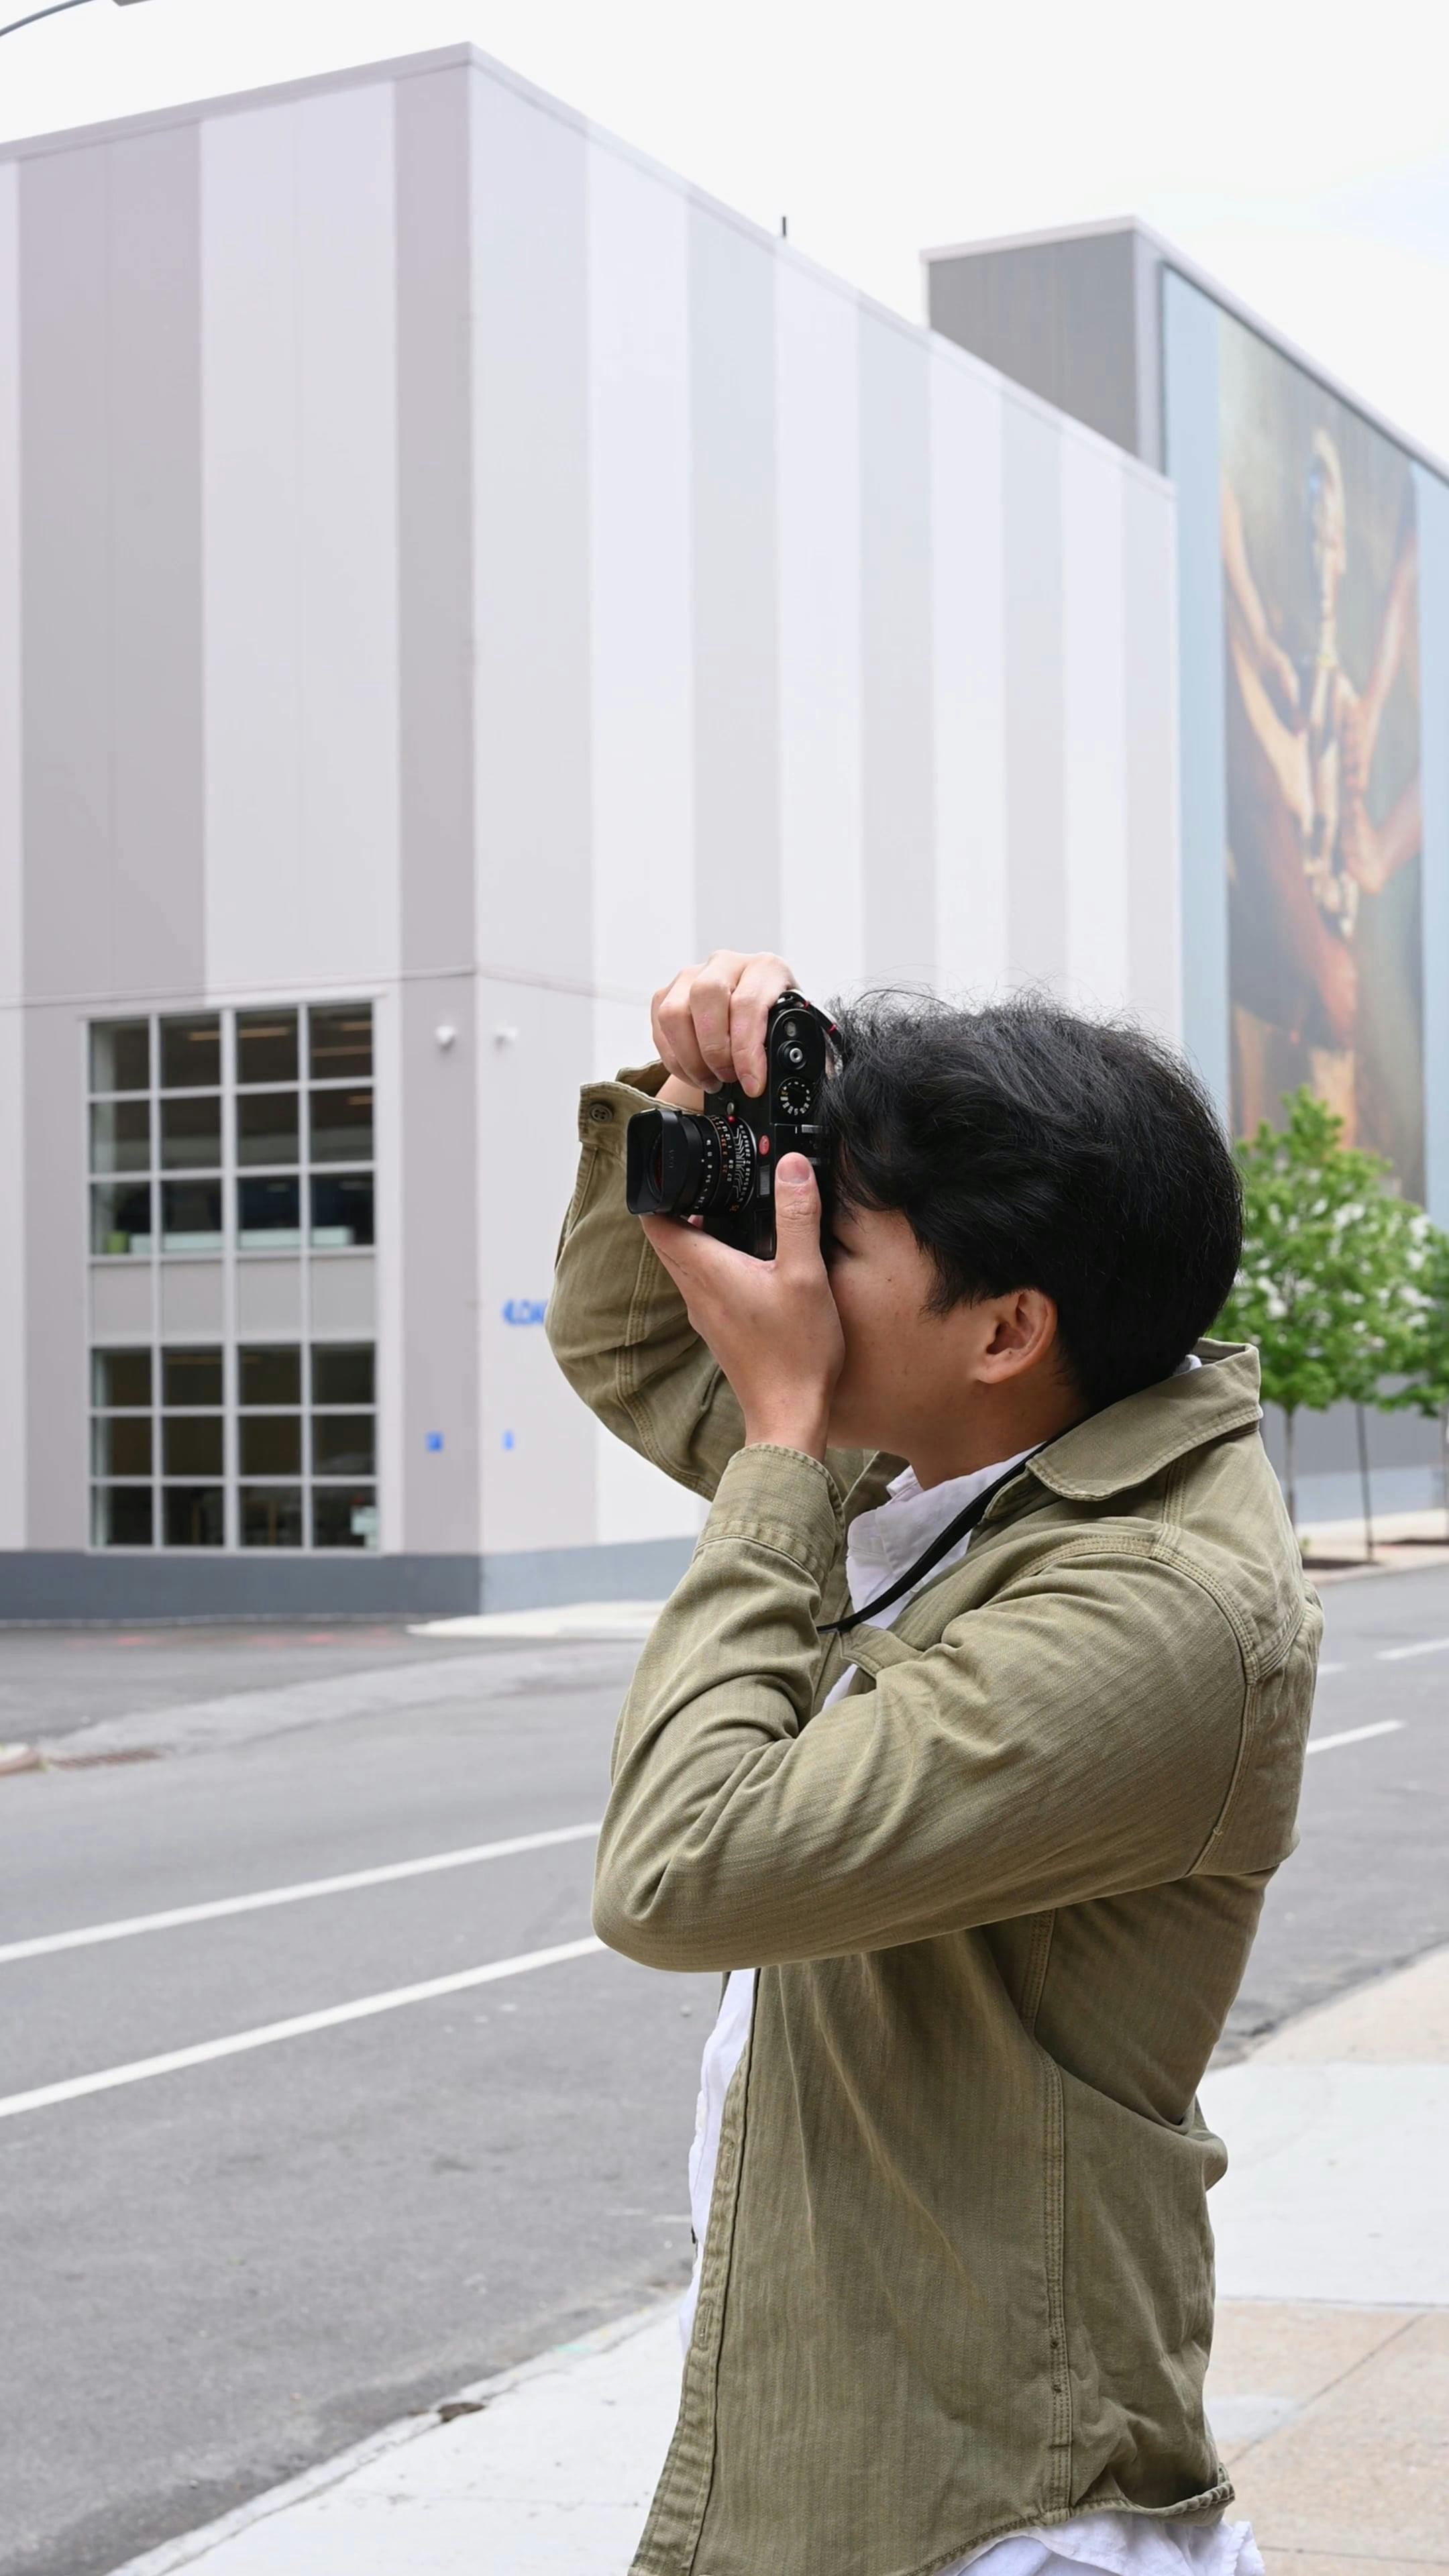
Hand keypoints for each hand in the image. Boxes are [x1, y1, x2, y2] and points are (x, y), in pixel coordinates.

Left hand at [640, 1155, 842, 1459]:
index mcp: (705, 1270)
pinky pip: (705, 1284)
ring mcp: (704, 1314)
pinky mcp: (719, 1330)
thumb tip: (790, 1165)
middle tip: (710, 1183)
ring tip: (732, 1213)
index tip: (676, 1168)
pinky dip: (715, 1262)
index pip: (655, 1220)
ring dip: (698, 1234)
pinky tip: (750, 1261)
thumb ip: (796, 1216)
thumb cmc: (795, 1352)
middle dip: (680, 1205)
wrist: (789, 1416)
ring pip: (685, 1262)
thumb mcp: (806, 1274)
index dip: (658, 1189)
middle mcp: (696, 1291)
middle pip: (668, 1238)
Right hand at [651, 950, 796, 1098]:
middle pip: (706, 996)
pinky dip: (673, 1057)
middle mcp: (727, 964)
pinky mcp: (669, 992)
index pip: (749, 1002)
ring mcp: (693, 975)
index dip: (746, 1050)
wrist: (753, 1017)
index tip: (751, 1083)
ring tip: (711, 1080)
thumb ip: (806, 1053)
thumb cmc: (777, 1025)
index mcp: (766, 969)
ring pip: (675, 1011)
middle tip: (728, 1079)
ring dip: (690, 1057)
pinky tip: (694, 1073)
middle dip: (715, 1050)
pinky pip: (659, 1024)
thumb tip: (815, 1079)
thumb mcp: (798, 1035)